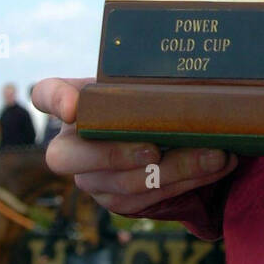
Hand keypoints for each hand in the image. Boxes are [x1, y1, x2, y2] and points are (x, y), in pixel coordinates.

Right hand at [32, 77, 236, 216]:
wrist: (170, 137)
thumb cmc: (157, 99)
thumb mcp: (152, 84)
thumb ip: (155, 77)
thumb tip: (196, 64)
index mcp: (75, 102)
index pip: (46, 94)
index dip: (55, 100)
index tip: (73, 107)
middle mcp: (71, 144)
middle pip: (66, 158)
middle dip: (112, 155)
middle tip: (153, 149)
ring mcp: (91, 177)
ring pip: (120, 183)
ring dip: (174, 170)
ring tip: (215, 155)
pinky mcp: (117, 199)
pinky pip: (147, 199)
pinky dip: (188, 181)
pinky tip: (216, 167)